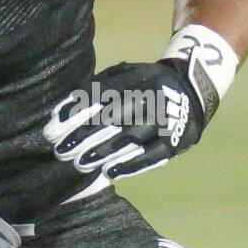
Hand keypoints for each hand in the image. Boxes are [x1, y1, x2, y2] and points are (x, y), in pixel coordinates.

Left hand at [45, 60, 204, 202]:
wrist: (193, 89)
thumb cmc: (144, 84)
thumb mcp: (124, 75)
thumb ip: (96, 89)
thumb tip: (62, 111)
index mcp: (135, 78)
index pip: (101, 94)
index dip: (77, 109)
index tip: (54, 124)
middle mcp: (151, 97)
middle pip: (113, 117)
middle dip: (84, 134)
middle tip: (61, 149)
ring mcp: (165, 120)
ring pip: (131, 138)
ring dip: (104, 151)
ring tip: (79, 163)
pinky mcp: (176, 141)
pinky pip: (153, 155)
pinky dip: (131, 165)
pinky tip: (108, 172)